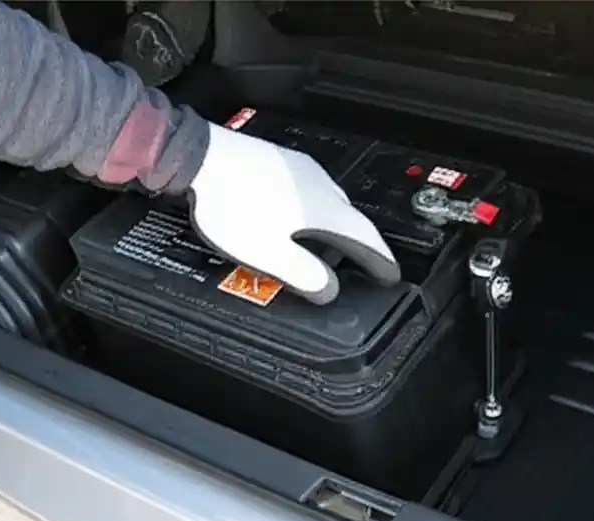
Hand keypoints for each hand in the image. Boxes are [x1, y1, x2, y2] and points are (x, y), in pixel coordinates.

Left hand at [187, 124, 399, 303]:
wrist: (201, 157)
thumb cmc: (234, 204)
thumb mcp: (269, 253)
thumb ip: (304, 275)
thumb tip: (330, 290)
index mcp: (325, 209)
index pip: (366, 238)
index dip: (380, 260)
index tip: (391, 275)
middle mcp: (320, 185)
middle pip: (351, 218)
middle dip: (360, 243)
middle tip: (364, 262)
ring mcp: (300, 169)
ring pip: (329, 202)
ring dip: (335, 225)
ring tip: (328, 243)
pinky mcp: (279, 160)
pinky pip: (309, 189)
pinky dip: (313, 209)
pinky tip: (295, 215)